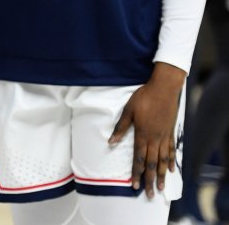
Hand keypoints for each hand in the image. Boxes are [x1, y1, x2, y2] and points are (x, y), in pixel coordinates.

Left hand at [109, 63, 184, 197]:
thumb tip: (111, 142)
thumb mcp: (128, 111)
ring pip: (162, 160)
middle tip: (149, 194)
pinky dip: (170, 162)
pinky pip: (171, 150)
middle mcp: (155, 139)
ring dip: (160, 175)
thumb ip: (121, 127)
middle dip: (148, 180)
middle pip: (151, 164)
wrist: (164, 88)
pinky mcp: (170, 132)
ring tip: (159, 187)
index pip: (138, 159)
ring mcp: (164, 136)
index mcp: (143, 135)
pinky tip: (169, 170)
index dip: (136, 173)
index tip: (134, 185)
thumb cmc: (143, 97)